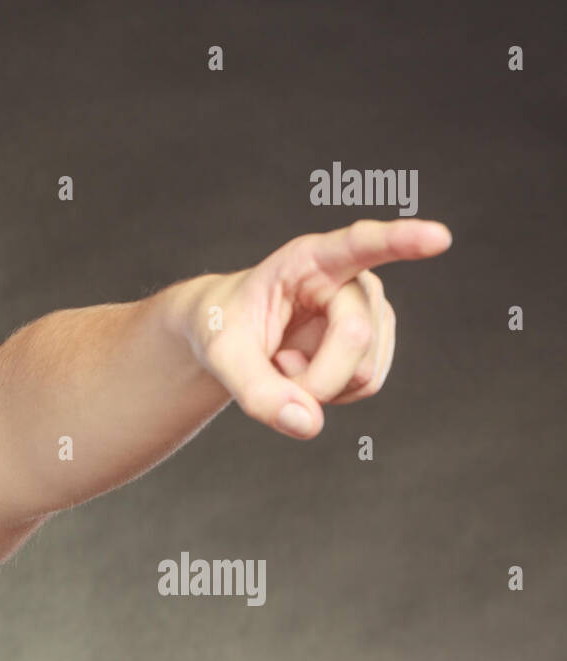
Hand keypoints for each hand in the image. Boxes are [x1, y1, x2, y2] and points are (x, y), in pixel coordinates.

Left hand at [184, 219, 452, 438]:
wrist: (232, 337)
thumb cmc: (225, 328)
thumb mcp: (221, 356)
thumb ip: (256, 390)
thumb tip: (308, 423)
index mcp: (309, 259)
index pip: (360, 244)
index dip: (402, 240)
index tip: (439, 237)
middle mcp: (351, 279)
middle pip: (355, 338)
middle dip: (313, 376)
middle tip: (274, 369)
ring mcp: (371, 312)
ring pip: (364, 371)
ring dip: (317, 387)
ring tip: (284, 361)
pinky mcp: (377, 343)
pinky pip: (365, 387)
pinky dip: (329, 395)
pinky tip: (304, 374)